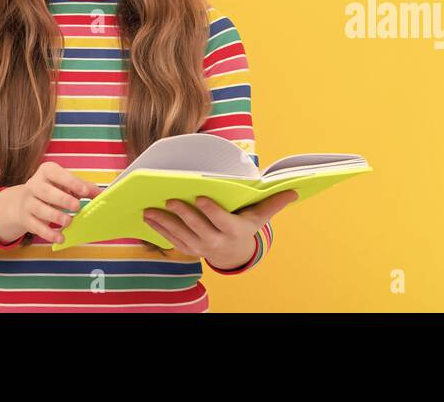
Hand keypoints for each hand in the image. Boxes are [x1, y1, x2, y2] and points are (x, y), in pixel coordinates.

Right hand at [0, 161, 103, 244]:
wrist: (23, 202)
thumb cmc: (53, 190)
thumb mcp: (67, 185)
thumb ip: (84, 188)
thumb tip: (102, 195)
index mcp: (46, 172)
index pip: (57, 173)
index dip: (70, 182)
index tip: (84, 191)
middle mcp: (34, 185)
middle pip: (45, 191)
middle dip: (62, 199)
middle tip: (77, 207)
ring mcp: (28, 202)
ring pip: (39, 208)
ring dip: (55, 216)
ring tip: (68, 222)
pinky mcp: (25, 218)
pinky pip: (36, 226)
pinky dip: (48, 233)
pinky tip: (60, 237)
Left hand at [143, 190, 298, 267]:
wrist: (233, 253)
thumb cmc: (246, 226)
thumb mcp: (260, 216)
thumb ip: (274, 202)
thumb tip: (294, 190)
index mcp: (234, 230)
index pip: (222, 221)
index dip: (211, 210)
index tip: (200, 197)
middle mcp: (217, 241)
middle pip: (199, 228)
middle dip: (184, 214)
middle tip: (171, 200)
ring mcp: (201, 247)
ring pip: (182, 235)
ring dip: (165, 223)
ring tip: (150, 210)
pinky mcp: (189, 248)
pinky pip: (173, 240)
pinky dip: (159, 230)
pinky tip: (149, 218)